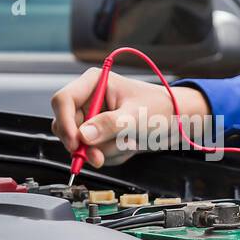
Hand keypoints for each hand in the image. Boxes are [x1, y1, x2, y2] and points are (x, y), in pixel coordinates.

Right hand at [50, 68, 208, 167]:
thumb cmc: (161, 109)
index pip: (63, 100)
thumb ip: (109, 125)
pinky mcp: (99, 134)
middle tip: (100, 157)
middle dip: (85, 144)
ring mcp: (93, 117)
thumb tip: (83, 136)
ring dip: (104, 150)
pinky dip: (110, 155)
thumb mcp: (136, 117)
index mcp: (94, 82)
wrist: (176, 122)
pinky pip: (92, 152)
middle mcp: (90, 99)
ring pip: (80, 143)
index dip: (65, 123)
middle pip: (66, 125)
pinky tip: (127, 146)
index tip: (76, 142)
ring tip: (128, 143)